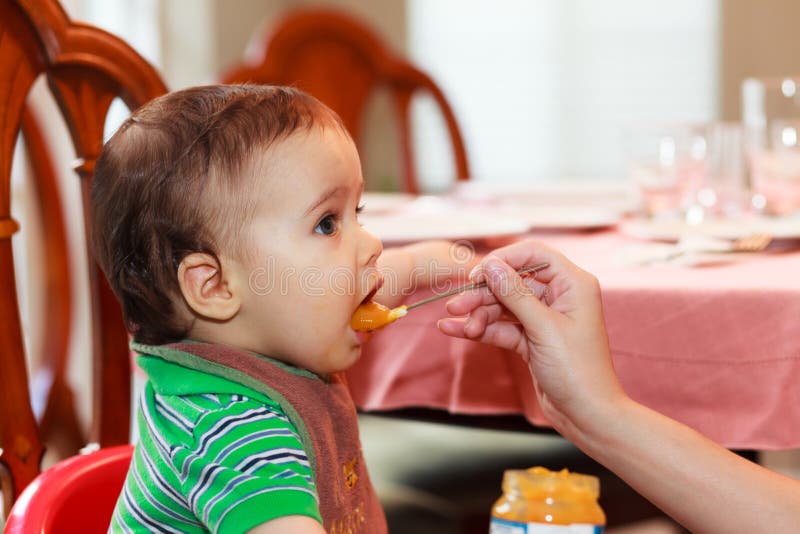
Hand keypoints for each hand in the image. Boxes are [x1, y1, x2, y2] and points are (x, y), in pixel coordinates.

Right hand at [437, 239, 624, 434]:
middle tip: (456, 306)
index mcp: (572, 284)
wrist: (587, 415)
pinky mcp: (532, 339)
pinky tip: (456, 330)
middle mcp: (559, 296)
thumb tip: (491, 265)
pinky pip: (501, 327)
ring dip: (478, 313)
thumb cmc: (578, 371)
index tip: (476, 275)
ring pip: (503, 305)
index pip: (533, 255)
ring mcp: (544, 318)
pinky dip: (481, 328)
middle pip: (512, 281)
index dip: (503, 261)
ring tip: (456, 323)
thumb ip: (514, 294)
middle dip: (482, 293)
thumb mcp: (543, 328)